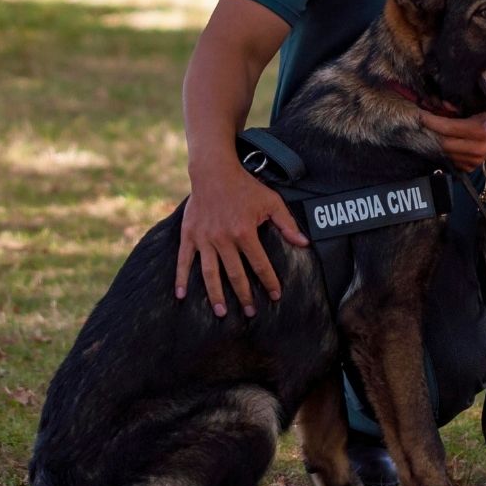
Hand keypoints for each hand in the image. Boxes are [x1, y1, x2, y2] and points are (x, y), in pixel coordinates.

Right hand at [175, 161, 307, 316]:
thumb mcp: (272, 202)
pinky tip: (181, 296)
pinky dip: (181, 278)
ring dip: (215, 294)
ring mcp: (204, 239)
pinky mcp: (188, 235)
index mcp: (245, 232)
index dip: (269, 281)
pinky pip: (183, 261)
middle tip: (250, 313)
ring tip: (220, 312)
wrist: (214, 172)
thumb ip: (287, 225)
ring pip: (209, 273)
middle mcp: (223, 239)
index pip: (260, 264)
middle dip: (244, 295)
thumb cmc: (246, 187)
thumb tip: (304, 243)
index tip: (275, 295)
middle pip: (235, 274)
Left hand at [418, 110, 485, 171]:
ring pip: (446, 153)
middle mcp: (478, 149)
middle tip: (425, 122)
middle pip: (444, 143)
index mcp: (480, 131)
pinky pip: (452, 160)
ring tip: (435, 131)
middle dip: (432, 133)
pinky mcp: (473, 166)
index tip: (420, 115)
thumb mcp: (479, 105)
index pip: (448, 129)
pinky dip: (447, 151)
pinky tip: (448, 142)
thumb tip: (439, 105)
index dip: (431, 121)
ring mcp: (476, 160)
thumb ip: (458, 107)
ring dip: (438, 142)